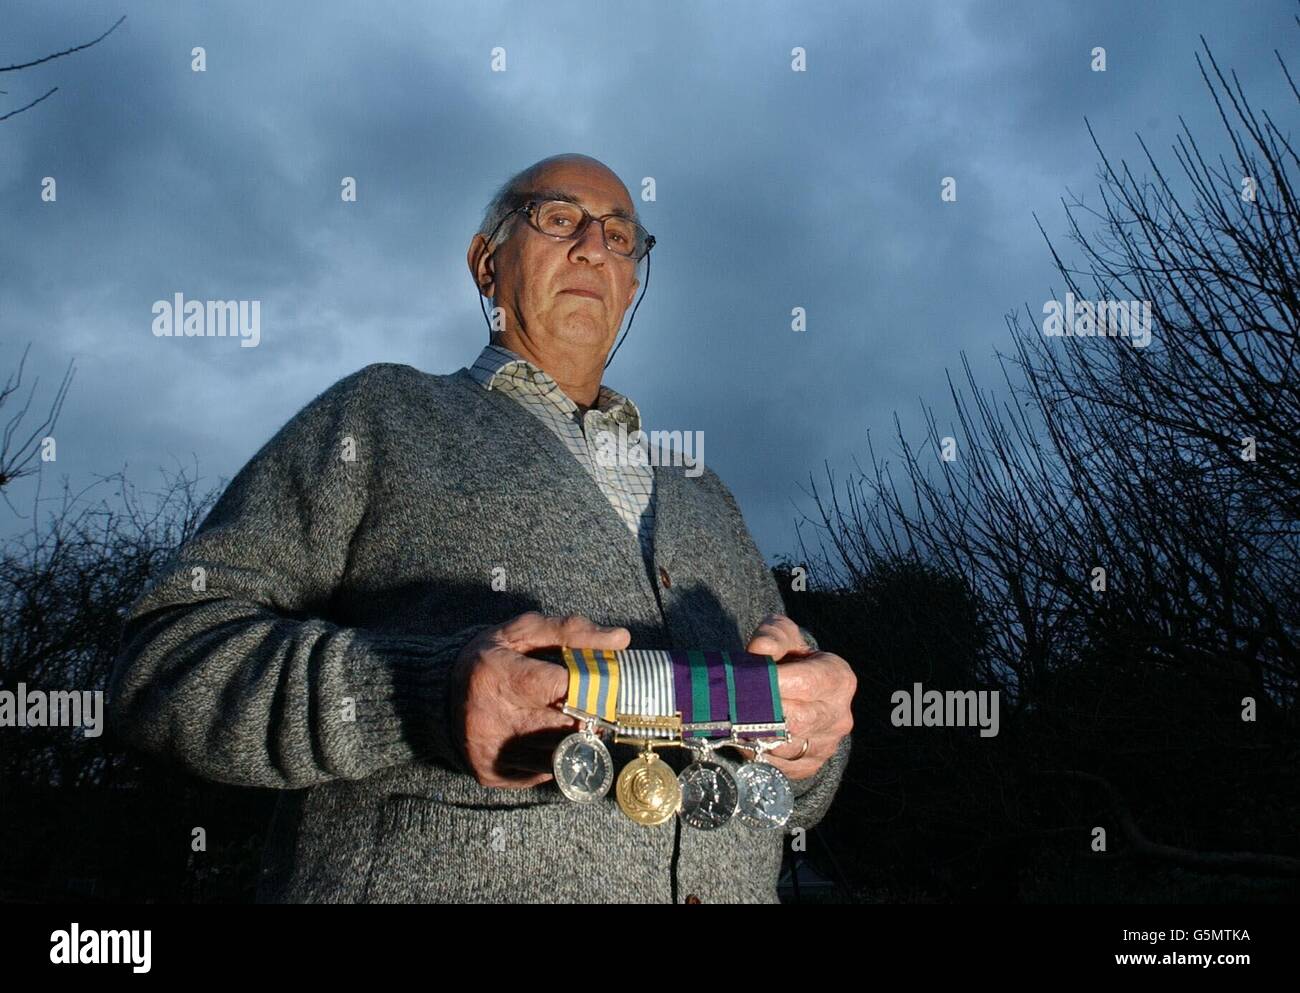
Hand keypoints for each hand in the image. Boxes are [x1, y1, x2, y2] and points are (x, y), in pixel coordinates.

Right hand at [450, 612, 630, 787]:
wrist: (435, 697)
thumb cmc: (487, 659)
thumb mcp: (522, 634)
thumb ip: (571, 632)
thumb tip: (621, 639)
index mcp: (498, 674)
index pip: (562, 687)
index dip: (593, 688)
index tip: (609, 685)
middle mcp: (492, 718)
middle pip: (566, 726)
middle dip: (591, 716)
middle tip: (598, 706)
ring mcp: (491, 751)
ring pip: (559, 755)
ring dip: (576, 740)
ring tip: (575, 722)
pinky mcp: (491, 774)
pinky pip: (543, 773)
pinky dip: (555, 757)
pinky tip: (547, 739)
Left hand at [746, 613, 854, 780]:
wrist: (797, 690)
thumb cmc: (789, 657)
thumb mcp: (784, 635)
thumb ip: (774, 636)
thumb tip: (760, 649)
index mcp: (839, 679)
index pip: (807, 683)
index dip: (774, 681)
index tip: (745, 677)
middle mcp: (839, 716)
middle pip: (797, 720)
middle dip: (760, 710)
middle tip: (731, 701)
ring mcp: (826, 745)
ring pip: (785, 747)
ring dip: (755, 734)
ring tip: (734, 717)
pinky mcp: (809, 766)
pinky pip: (779, 766)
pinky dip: (757, 752)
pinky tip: (743, 735)